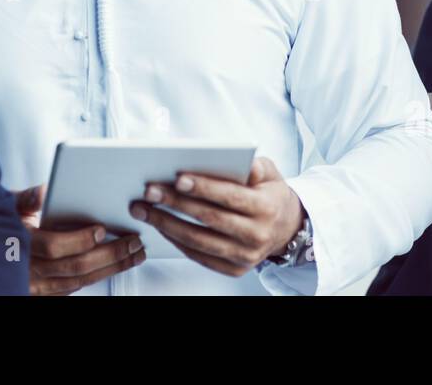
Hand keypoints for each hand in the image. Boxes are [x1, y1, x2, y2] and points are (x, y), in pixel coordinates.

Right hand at [14, 184, 146, 294]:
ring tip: (132, 255)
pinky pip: (70, 290)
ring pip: (77, 282)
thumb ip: (30, 197)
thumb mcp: (10, 203)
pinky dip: (94, 278)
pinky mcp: (40, 294)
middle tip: (132, 243)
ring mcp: (33, 286)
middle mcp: (26, 269)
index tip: (101, 229)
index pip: (53, 246)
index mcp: (19, 242)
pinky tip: (112, 267)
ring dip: (109, 269)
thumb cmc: (3, 221)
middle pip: (73, 267)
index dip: (79, 240)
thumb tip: (48, 190)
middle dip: (108, 255)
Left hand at [127, 157, 305, 276]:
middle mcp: (257, 235)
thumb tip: (242, 162)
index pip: (230, 197)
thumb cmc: (270, 195)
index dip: (204, 188)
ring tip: (145, 210)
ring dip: (167, 224)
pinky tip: (161, 225)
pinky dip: (177, 241)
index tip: (178, 178)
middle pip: (209, 219)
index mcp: (266, 207)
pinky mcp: (233, 268)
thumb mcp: (271, 173)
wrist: (286, 228)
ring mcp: (245, 256)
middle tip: (150, 192)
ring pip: (199, 241)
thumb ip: (255, 166)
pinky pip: (199, 256)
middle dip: (176, 204)